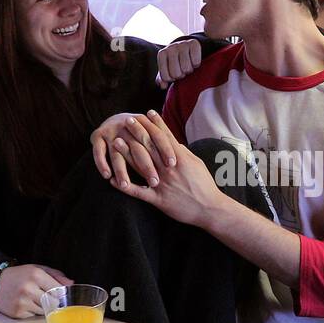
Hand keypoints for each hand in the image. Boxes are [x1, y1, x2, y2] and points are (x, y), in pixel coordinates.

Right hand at [0, 264, 72, 318]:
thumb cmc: (20, 275)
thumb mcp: (38, 269)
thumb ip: (56, 275)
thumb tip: (71, 284)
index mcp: (36, 275)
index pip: (59, 290)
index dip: (61, 294)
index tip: (60, 294)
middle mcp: (28, 289)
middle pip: (54, 303)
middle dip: (53, 301)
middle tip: (46, 297)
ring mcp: (22, 302)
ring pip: (44, 311)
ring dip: (43, 307)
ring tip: (34, 299)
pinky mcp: (17, 312)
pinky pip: (33, 316)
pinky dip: (32, 311)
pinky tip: (25, 304)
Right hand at [91, 111, 176, 185]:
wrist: (115, 117)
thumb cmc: (140, 128)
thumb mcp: (152, 129)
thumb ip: (164, 138)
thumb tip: (181, 148)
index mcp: (142, 121)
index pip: (157, 136)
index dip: (165, 149)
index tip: (173, 164)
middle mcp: (126, 124)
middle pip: (138, 146)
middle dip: (147, 165)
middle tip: (155, 182)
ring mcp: (110, 130)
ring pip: (116, 152)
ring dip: (121, 169)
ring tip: (126, 184)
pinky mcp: (96, 136)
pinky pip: (98, 151)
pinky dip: (101, 163)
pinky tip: (107, 177)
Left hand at [109, 110, 224, 227]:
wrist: (209, 209)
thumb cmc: (204, 185)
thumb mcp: (197, 164)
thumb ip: (183, 153)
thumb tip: (173, 142)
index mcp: (180, 159)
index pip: (165, 137)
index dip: (155, 124)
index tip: (147, 113)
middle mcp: (169, 168)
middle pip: (150, 146)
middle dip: (138, 132)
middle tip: (127, 120)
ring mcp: (162, 183)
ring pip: (141, 165)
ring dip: (127, 152)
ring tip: (116, 141)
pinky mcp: (158, 199)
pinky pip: (138, 192)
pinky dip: (125, 186)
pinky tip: (113, 180)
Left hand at [156, 38, 202, 88]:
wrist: (187, 46)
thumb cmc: (176, 61)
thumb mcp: (168, 68)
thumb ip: (163, 78)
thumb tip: (163, 86)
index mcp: (162, 54)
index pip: (166, 77)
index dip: (172, 79)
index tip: (174, 72)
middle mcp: (171, 48)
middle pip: (176, 74)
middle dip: (181, 74)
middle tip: (182, 69)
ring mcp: (182, 44)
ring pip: (187, 69)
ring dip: (189, 70)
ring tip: (188, 64)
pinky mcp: (193, 43)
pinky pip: (196, 62)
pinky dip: (196, 64)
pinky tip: (194, 60)